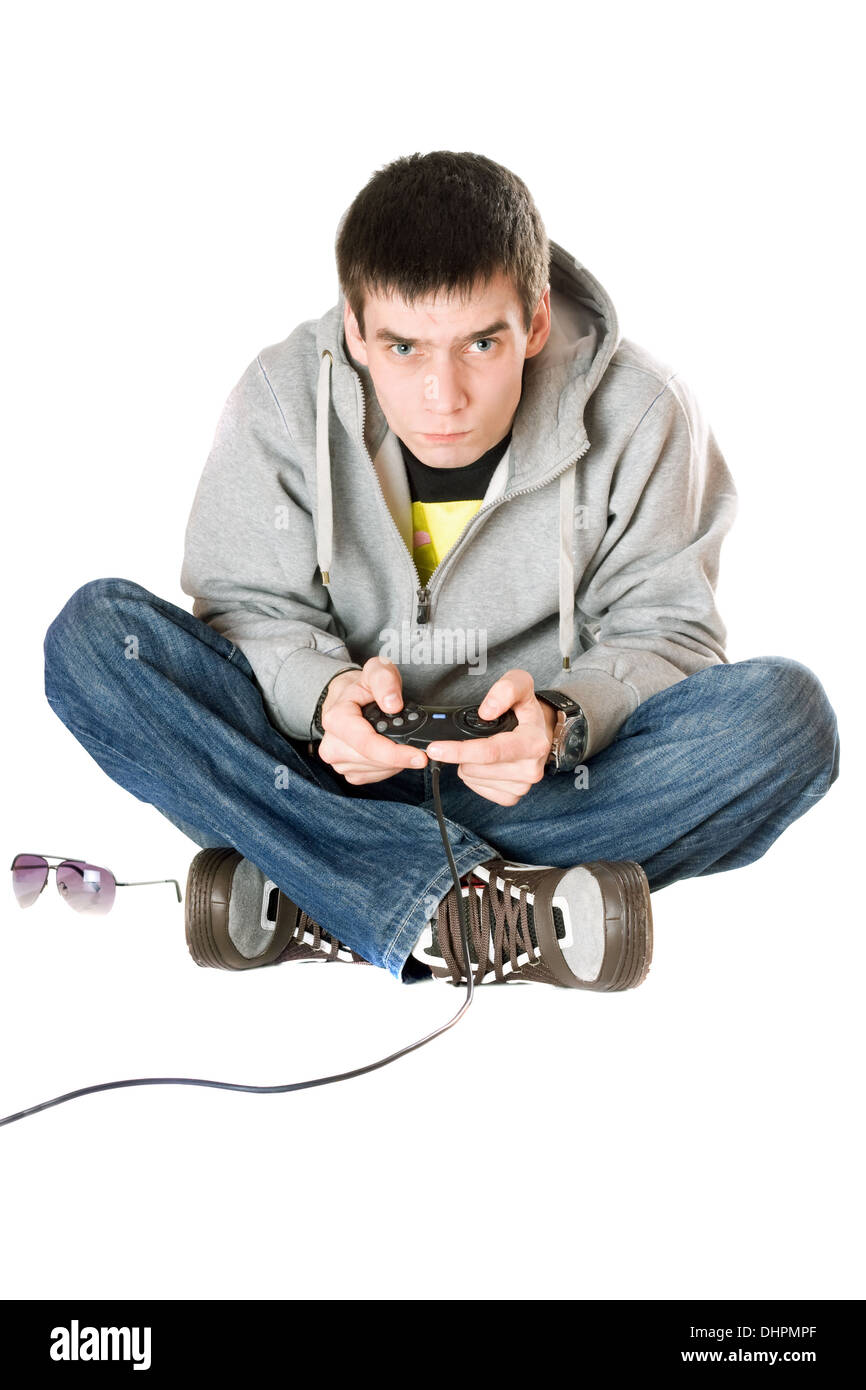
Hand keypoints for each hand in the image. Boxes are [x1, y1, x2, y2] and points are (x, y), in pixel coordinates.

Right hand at [316, 658, 427, 784]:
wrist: (349, 699)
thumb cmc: (364, 687)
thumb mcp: (376, 670)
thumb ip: (385, 681)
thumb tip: (393, 705)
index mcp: (336, 720)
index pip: (367, 744)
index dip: (395, 753)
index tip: (420, 756)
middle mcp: (332, 745)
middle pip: (375, 761)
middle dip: (400, 756)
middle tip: (418, 746)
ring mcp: (338, 761)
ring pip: (378, 770)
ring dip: (396, 761)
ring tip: (399, 741)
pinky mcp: (348, 772)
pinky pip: (376, 776)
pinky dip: (389, 767)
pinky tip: (391, 750)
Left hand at [425, 669, 556, 805]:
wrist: (541, 735)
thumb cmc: (526, 711)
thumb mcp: (521, 685)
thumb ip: (506, 689)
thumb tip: (487, 711)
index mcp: (533, 744)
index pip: (490, 752)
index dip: (459, 751)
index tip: (435, 749)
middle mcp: (530, 769)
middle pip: (475, 768)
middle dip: (461, 754)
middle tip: (467, 739)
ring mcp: (521, 786)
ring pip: (472, 778)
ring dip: (467, 764)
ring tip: (479, 748)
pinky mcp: (512, 797)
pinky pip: (477, 789)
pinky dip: (473, 776)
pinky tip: (482, 763)